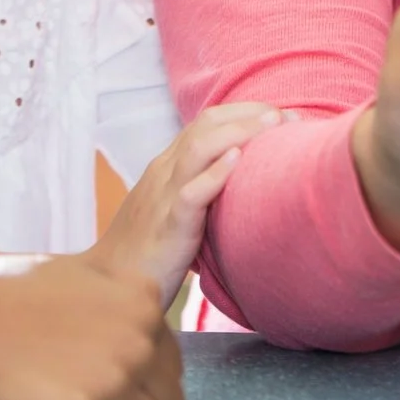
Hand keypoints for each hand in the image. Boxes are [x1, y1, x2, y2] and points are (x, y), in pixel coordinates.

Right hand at [88, 102, 283, 305]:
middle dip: (248, 114)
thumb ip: (201, 187)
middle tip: (287, 117)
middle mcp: (164, 174)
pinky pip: (190, 194)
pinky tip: (237, 161)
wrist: (111, 287)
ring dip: (238, 132)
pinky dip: (214, 175)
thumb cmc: (150, 250)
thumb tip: (243, 177)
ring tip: (271, 126)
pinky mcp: (169, 227)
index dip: (245, 112)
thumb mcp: (176, 207)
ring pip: (197, 150)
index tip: (281, 115)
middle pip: (204, 126)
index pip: (206, 123)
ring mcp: (163, 198)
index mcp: (167, 168)